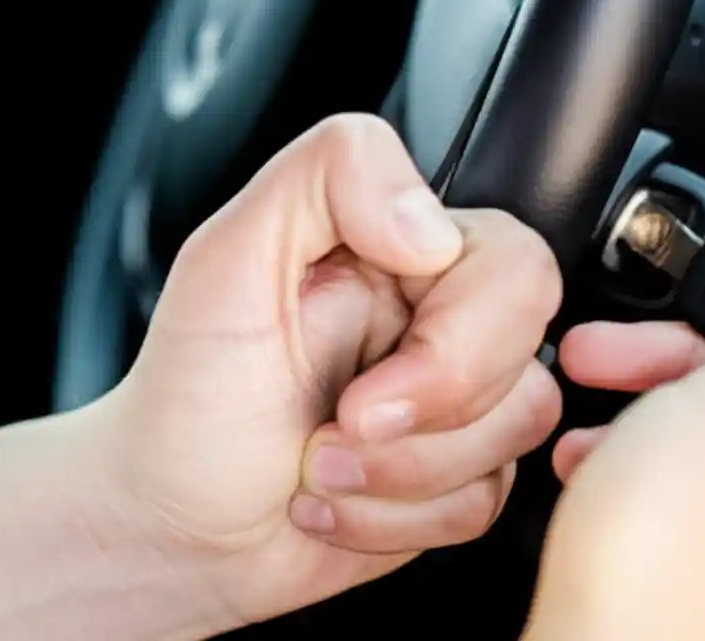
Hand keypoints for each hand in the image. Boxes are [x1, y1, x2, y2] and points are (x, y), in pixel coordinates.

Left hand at [0, 114, 562, 636]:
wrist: (172, 529)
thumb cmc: (189, 399)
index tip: (363, 393)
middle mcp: (445, 320)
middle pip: (532, 358)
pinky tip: (338, 504)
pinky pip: (489, 502)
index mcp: (405, 252)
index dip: (458, 345)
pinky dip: (397, 521)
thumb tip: (434, 226)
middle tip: (338, 431)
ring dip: (400, 477)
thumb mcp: (227, 258)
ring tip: (318, 469)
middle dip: (427, 424)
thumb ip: (331, 176)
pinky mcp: (463, 477)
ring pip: (518, 435)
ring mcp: (461, 403)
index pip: (515, 267)